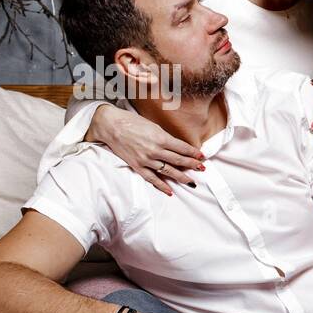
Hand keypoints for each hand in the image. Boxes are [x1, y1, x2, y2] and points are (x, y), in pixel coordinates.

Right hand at [88, 103, 204, 194]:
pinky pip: (152, 179)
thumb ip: (165, 137)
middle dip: (192, 165)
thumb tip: (177, 146)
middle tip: (202, 169)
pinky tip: (170, 191)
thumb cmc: (131, 122)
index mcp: (161, 138)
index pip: (183, 148)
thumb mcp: (153, 126)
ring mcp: (146, 160)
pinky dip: (161, 186)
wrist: (110, 125)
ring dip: (182, 177)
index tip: (202, 157)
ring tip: (192, 182)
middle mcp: (155, 150)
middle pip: (178, 161)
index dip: (194, 153)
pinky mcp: (137, 166)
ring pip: (168, 171)